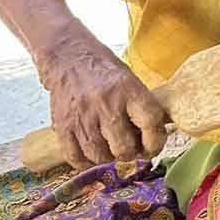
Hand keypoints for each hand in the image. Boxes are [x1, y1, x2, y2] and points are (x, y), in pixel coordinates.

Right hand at [37, 34, 167, 168]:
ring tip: (112, 149)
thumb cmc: (104, 69)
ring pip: (101, 155)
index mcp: (128, 88)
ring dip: (109, 157)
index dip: (156, 141)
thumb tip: (156, 134)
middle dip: (131, 153)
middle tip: (131, 149)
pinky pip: (75, 156)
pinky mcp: (63, 125)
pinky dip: (86, 162)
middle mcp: (106, 103)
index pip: (150, 122)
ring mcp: (83, 116)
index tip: (154, 146)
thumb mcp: (130, 79)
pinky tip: (93, 154)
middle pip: (124, 147)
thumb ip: (142, 105)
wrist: (68, 56)